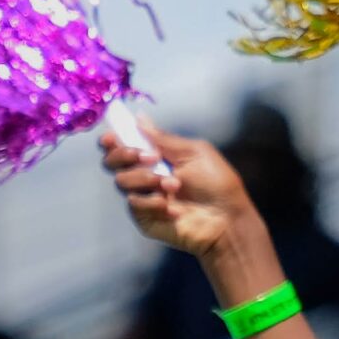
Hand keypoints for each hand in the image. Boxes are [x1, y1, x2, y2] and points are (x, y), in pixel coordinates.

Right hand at [100, 119, 256, 258]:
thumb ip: (164, 138)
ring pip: (122, 182)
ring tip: (174, 186)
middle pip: (112, 162)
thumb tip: (139, 118)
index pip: (122, 146)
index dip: (112, 140)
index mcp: (156, 157)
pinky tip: (174, 209)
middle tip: (151, 158)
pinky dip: (153, 203)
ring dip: (147, 179)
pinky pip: (134, 205)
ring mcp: (144, 197)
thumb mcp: (194, 152)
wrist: (227, 219)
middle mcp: (146, 176)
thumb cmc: (218, 184)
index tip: (112, 138)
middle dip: (125, 155)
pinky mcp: (145, 218)